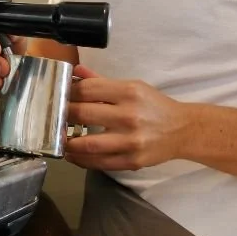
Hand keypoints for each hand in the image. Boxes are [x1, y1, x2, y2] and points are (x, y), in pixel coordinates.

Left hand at [64, 65, 188, 170]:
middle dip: (62, 116)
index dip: (66, 93)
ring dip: (67, 143)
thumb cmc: (154, 106)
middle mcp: (129, 115)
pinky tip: (72, 155)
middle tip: (52, 118)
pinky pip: (99, 163)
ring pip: (87, 144)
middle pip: (82, 114)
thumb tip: (74, 72)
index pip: (86, 90)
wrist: (184, 130)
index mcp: (128, 92)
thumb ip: (101, 82)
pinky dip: (81, 160)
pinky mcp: (133, 160)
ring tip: (59, 139)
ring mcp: (131, 141)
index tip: (57, 98)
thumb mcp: (132, 86)